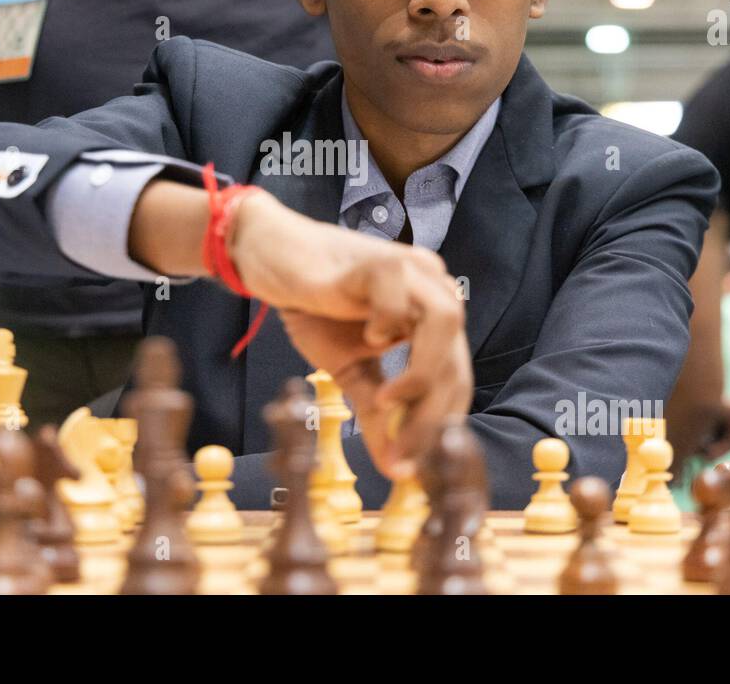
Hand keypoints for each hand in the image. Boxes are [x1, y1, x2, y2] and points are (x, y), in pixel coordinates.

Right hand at [234, 192, 472, 477]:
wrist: (275, 263)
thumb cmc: (316, 309)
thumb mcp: (350, 372)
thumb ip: (378, 413)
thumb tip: (396, 470)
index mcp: (434, 315)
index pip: (455, 377)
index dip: (439, 425)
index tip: (414, 466)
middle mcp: (434, 289)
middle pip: (454, 360)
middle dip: (430, 417)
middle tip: (402, 456)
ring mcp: (412, 269)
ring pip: (445, 325)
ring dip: (421, 374)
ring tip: (385, 401)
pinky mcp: (380, 260)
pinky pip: (399, 298)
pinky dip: (388, 325)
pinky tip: (368, 340)